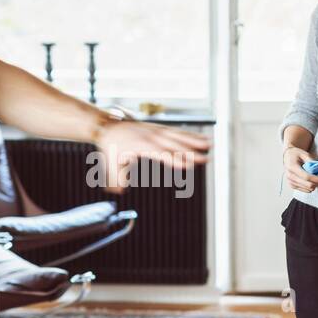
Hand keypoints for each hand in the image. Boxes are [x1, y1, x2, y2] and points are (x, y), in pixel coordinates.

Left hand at [94, 120, 210, 191]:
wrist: (108, 126)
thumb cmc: (111, 147)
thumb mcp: (111, 165)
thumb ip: (116, 180)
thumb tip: (119, 192)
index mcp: (140, 146)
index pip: (161, 154)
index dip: (175, 160)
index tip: (188, 166)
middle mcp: (151, 137)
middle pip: (174, 145)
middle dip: (191, 152)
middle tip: (205, 159)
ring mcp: (156, 131)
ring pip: (178, 136)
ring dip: (194, 141)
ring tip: (209, 145)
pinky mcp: (159, 128)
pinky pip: (177, 132)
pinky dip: (190, 135)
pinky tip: (202, 139)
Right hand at [282, 144, 317, 193]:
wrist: (288, 157)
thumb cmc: (296, 154)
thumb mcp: (304, 153)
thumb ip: (311, 160)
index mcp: (292, 167)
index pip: (306, 177)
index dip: (317, 179)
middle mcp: (290, 176)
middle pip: (308, 185)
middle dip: (317, 183)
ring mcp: (290, 182)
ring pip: (307, 189)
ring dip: (314, 185)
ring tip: (316, 178)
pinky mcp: (292, 186)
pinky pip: (305, 190)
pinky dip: (310, 187)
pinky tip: (311, 181)